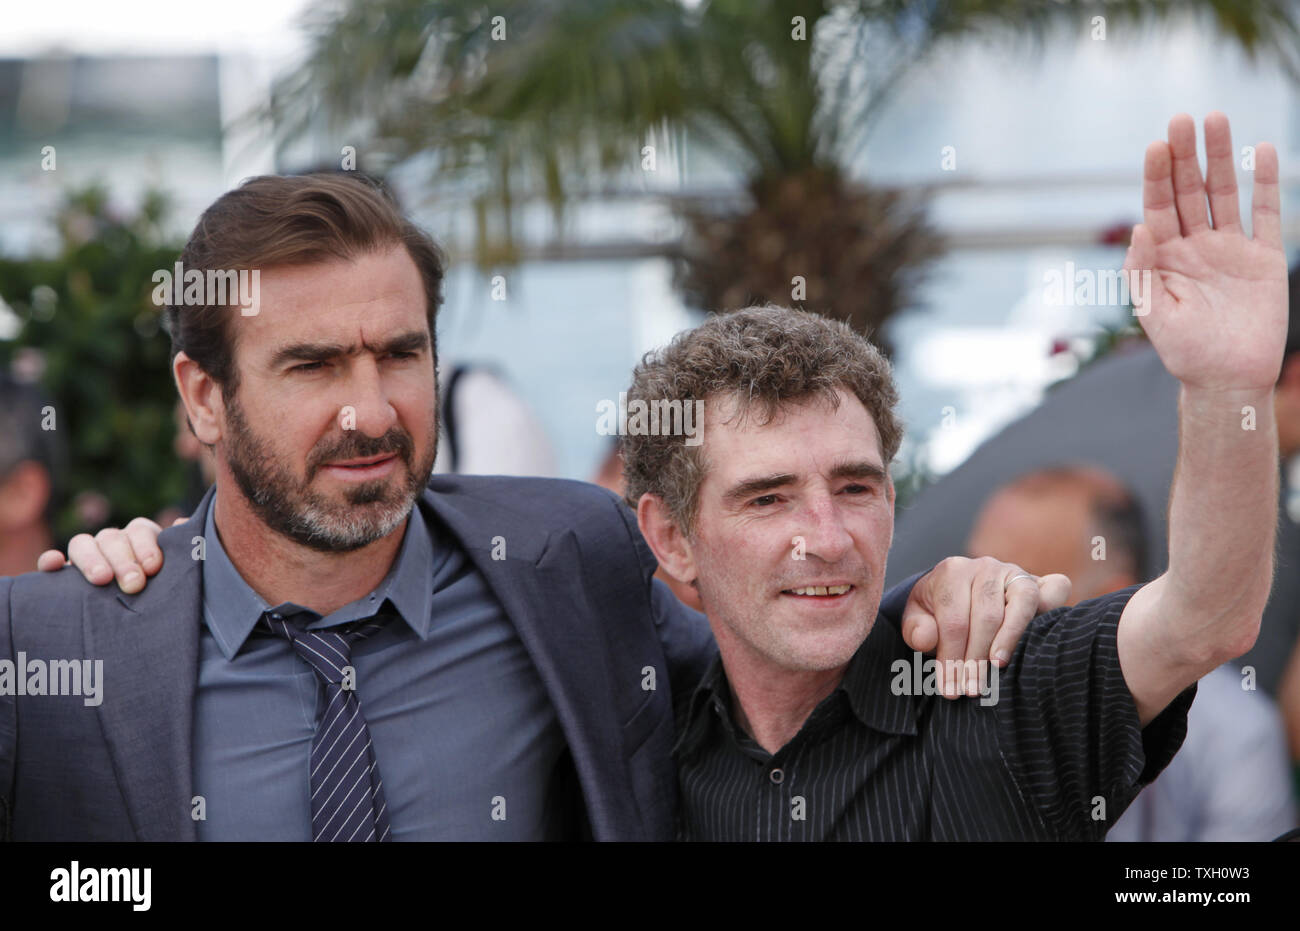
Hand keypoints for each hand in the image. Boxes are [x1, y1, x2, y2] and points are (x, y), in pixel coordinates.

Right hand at [36, 516, 179, 592]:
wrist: (139, 623)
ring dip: (91, 559)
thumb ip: (182, 552)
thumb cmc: (162, 595)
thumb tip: (182, 524)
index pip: (140, 530)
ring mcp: (87, 556)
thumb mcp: (177, 577)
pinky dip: (51, 561)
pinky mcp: (63, 575)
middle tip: (134, 584)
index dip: (147, 546)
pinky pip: (52, 562)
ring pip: (82, 543)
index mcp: (141, 539)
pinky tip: (54, 566)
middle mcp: (113, 543)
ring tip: (102, 579)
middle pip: (113, 538)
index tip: (154, 568)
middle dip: (124, 560)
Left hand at [901, 557, 1070, 698]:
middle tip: (971, 689)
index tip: (950, 689)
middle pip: (985, 616)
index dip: (951, 657)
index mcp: (952, 572)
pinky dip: (1051, 609)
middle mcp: (984, 567)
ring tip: (996, 669)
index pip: (953, 620)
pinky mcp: (1038, 581)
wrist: (963, 590)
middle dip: (976, 658)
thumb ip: (916, 630)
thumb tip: (927, 640)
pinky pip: (1053, 590)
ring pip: (1019, 604)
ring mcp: (1014, 572)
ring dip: (1009, 641)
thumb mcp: (918, 618)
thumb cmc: (938, 611)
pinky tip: (1037, 638)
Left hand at [1124, 112, 1287, 391]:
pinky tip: (1262, 151)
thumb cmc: (1183, 353)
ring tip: (1216, 118)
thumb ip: (1141, 272)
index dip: (1157, 176)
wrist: (1226, 380)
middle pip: (1190, 191)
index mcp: (1164, 257)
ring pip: (1225, 193)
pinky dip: (1266, 184)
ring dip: (1221, 157)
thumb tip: (1138, 227)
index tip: (1156, 145)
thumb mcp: (1152, 314)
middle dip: (1186, 155)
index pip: (1158, 207)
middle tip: (1182, 118)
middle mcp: (1196, 246)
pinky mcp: (1264, 258)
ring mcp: (1230, 249)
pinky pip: (1267, 214)